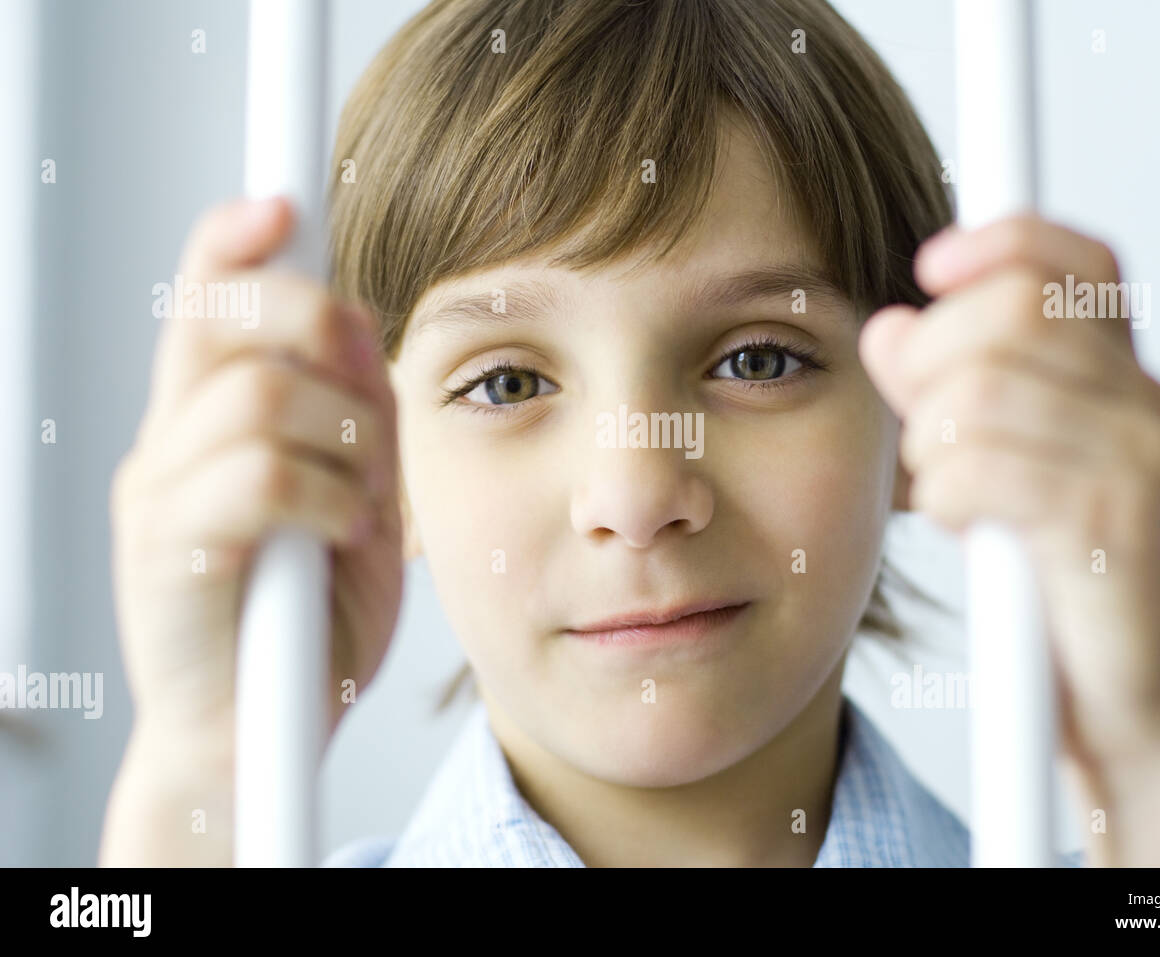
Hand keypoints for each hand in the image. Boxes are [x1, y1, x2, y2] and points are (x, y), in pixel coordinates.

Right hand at [110, 196, 402, 750]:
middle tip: (369, 403)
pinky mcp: (169, 560)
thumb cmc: (312, 620)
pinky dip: (327, 495)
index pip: (205, 300)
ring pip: (255, 393)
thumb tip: (359, 325)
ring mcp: (160, 500)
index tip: (283, 205)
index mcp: (211, 425)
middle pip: (225, 319)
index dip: (236, 242)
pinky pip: (260, 478)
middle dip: (314, 326)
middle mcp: (170, 447)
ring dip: (342, 435)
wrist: (262, 737)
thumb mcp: (357, 501)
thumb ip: (357, 417)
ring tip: (364, 501)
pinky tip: (343, 535)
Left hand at [859, 214, 1159, 777]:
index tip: (931, 268)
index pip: (1075, 261)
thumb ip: (944, 392)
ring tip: (948, 491)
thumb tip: (889, 327)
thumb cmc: (1063, 588)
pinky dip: (945, 499)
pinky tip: (966, 526)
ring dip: (931, 445)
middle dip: (932, 361)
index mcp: (1121, 381)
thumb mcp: (997, 472)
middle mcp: (1141, 406)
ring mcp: (1134, 462)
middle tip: (921, 428)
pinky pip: (976, 470)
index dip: (1001, 241)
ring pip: (979, 391)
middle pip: (1011, 309)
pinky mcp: (1108, 526)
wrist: (1128, 707)